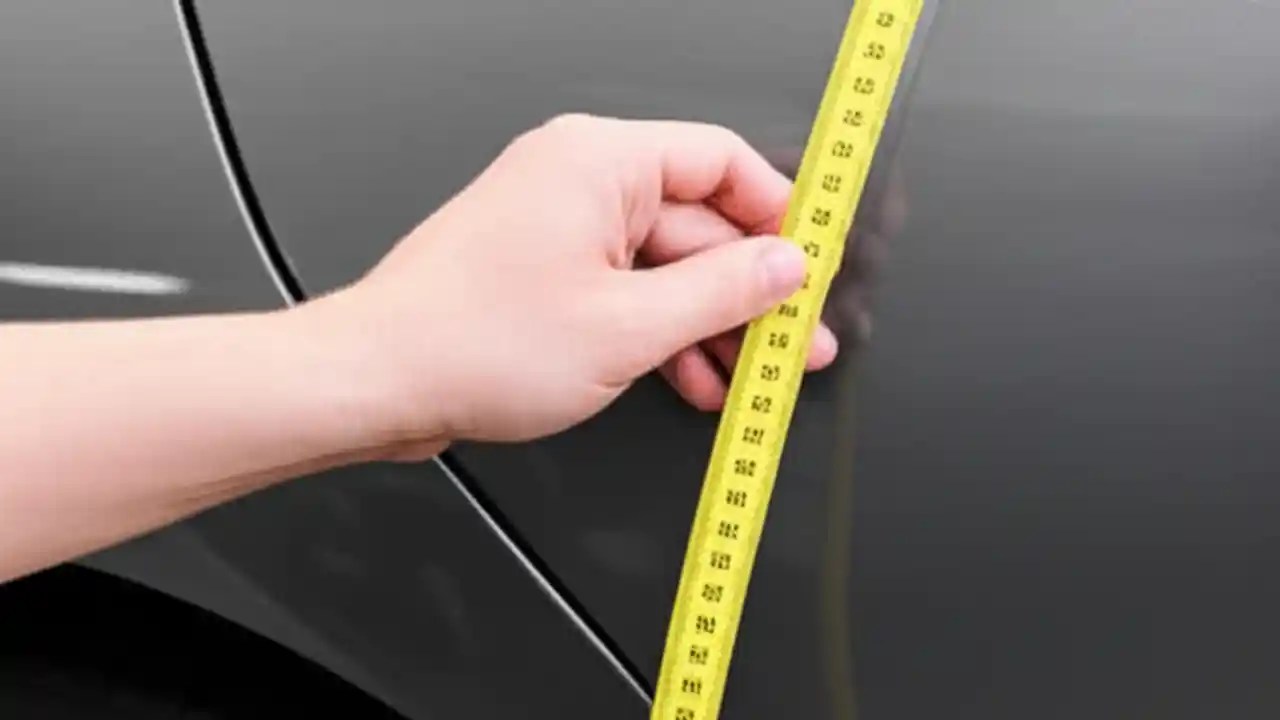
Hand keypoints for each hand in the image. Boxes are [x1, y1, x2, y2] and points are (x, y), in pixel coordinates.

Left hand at [312, 114, 837, 452]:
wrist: (377, 382)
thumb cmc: (469, 342)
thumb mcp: (628, 327)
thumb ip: (722, 292)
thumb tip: (784, 268)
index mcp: (599, 161)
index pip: (722, 162)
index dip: (780, 215)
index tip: (814, 262)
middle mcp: (578, 179)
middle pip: (697, 223)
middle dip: (749, 293)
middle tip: (794, 344)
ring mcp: (560, 226)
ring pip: (664, 266)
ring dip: (708, 325)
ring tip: (748, 379)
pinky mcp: (546, 269)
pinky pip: (626, 289)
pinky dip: (661, 333)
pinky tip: (691, 378)